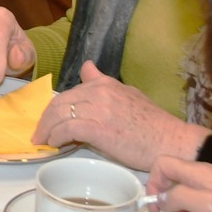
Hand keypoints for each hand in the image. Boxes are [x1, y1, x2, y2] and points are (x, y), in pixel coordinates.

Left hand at [31, 61, 210, 171]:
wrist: (171, 142)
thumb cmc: (153, 125)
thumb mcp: (128, 94)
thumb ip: (103, 82)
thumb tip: (87, 67)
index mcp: (106, 84)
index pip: (71, 92)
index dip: (56, 106)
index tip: (50, 118)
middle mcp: (99, 92)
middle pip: (60, 102)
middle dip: (46, 118)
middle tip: (40, 132)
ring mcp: (98, 109)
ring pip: (60, 114)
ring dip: (47, 129)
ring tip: (42, 140)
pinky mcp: (98, 128)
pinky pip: (67, 129)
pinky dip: (56, 136)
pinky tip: (54, 144)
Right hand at [147, 155, 211, 211]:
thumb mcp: (205, 204)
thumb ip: (179, 198)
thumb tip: (161, 199)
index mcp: (197, 170)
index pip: (163, 164)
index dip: (153, 183)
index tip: (156, 208)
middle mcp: (206, 173)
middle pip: (176, 185)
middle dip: (176, 205)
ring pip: (190, 197)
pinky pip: (206, 204)